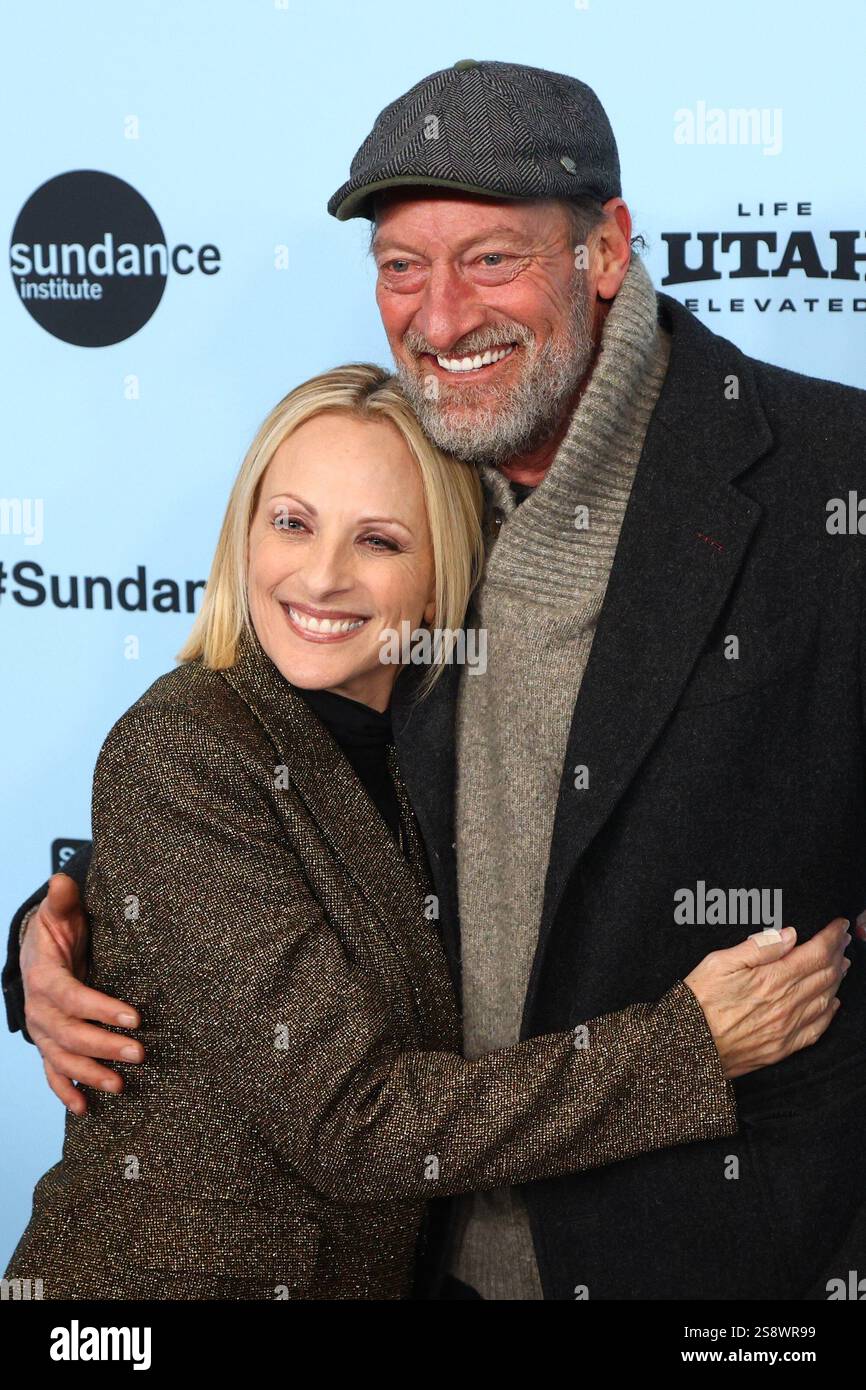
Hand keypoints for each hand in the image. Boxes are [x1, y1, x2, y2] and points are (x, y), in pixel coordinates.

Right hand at [21, 872, 144, 1114]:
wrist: (36, 953)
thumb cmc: (56, 932)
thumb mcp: (61, 914)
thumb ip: (63, 901)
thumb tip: (62, 880)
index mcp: (44, 977)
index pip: (72, 997)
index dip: (100, 1009)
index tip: (134, 1017)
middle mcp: (40, 1010)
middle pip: (70, 1034)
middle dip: (103, 1046)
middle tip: (140, 1053)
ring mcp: (43, 1031)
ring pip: (62, 1059)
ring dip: (89, 1075)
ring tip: (121, 1085)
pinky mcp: (49, 1044)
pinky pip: (52, 1073)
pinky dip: (65, 1092)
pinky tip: (83, 1109)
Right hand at [684, 917, 850, 1078]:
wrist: (685, 1048)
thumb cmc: (697, 1001)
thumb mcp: (719, 962)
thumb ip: (758, 947)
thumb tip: (790, 934)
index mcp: (771, 979)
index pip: (815, 953)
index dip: (832, 937)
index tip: (840, 925)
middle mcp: (785, 1005)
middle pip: (825, 975)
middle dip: (838, 953)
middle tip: (844, 940)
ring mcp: (786, 1029)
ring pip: (825, 1000)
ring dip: (837, 979)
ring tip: (842, 964)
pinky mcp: (781, 1048)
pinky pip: (816, 1030)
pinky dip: (830, 1013)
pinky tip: (833, 1003)